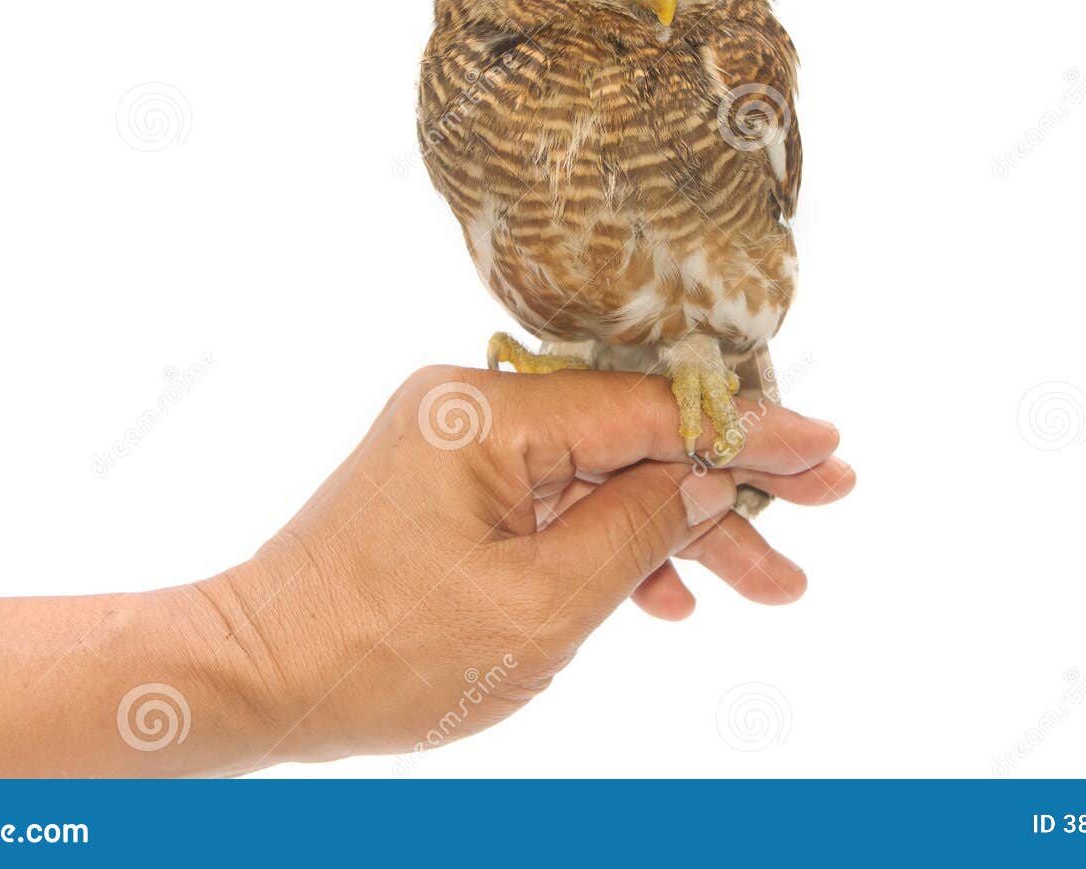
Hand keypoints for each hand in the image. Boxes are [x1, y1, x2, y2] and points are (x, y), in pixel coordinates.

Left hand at [200, 365, 851, 766]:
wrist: (260, 678)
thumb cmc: (385, 651)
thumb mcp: (537, 607)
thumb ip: (634, 533)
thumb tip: (705, 482)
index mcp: (489, 412)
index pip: (648, 408)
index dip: (745, 432)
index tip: (825, 447)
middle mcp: (475, 407)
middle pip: (633, 436)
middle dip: (726, 487)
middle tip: (820, 513)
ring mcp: (462, 446)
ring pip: (601, 476)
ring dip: (676, 531)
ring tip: (768, 586)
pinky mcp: (453, 487)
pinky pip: (555, 503)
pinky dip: (610, 546)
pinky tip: (667, 598)